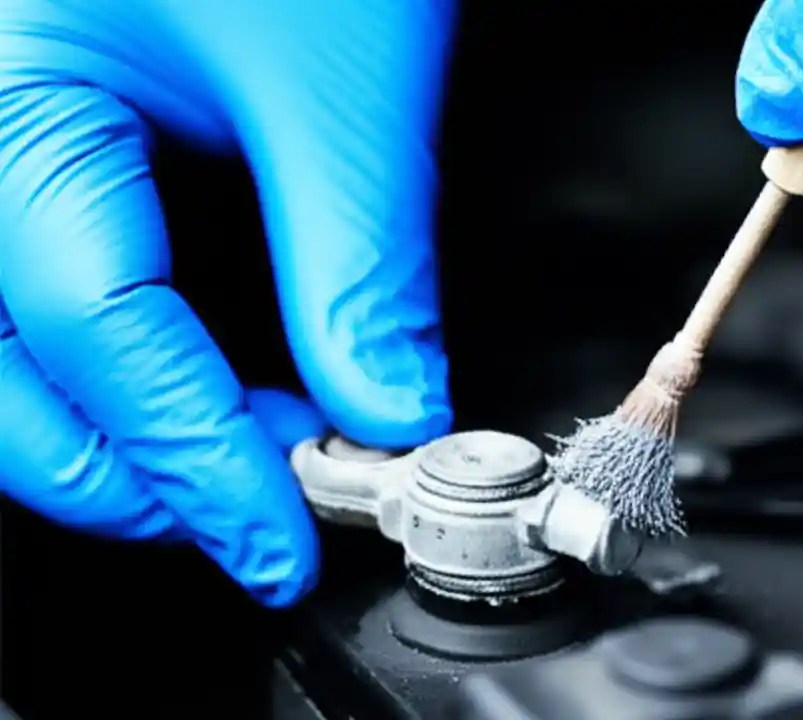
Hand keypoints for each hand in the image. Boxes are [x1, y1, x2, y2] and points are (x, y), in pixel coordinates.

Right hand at [0, 0, 454, 606]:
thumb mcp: (336, 82)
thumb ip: (361, 265)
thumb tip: (387, 409)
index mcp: (3, 91)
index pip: (94, 342)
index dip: (196, 467)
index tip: (280, 540)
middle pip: (4, 370)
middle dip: (126, 470)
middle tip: (252, 513)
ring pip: (0, 339)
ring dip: (106, 424)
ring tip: (228, 459)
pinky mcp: (27, 116)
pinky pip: (31, 274)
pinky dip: (103, 351)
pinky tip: (179, 375)